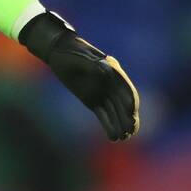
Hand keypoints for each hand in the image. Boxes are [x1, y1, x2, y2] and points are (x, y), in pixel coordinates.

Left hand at [20, 11, 139, 140]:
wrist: (59, 52)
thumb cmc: (69, 52)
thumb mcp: (79, 56)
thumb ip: (91, 64)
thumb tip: (105, 71)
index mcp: (111, 70)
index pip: (124, 87)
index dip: (129, 100)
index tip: (131, 112)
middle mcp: (110, 83)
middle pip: (122, 102)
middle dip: (127, 116)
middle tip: (131, 130)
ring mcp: (102, 92)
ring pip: (114, 111)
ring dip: (120, 124)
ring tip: (123, 138)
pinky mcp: (93, 100)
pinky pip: (103, 115)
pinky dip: (108, 125)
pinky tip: (113, 137)